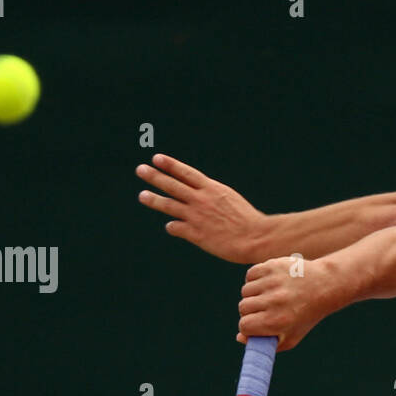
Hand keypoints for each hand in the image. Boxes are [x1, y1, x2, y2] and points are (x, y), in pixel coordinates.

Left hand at [136, 154, 269, 262]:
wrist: (255, 237)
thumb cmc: (247, 220)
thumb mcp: (230, 199)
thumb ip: (213, 196)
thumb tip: (200, 196)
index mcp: (211, 189)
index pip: (185, 173)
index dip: (170, 165)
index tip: (156, 158)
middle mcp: (201, 200)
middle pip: (172, 185)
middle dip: (155, 176)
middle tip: (140, 169)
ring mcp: (196, 216)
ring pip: (169, 205)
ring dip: (154, 200)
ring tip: (143, 195)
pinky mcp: (196, 234)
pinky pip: (176, 228)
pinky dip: (172, 226)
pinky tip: (170, 226)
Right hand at [238, 255, 338, 352]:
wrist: (324, 286)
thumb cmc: (305, 315)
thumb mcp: (291, 337)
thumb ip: (265, 343)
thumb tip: (239, 337)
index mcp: (277, 321)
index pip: (244, 325)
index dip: (249, 327)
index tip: (257, 324)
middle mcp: (274, 301)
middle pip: (243, 308)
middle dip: (251, 311)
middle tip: (266, 309)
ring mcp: (273, 282)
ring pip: (245, 291)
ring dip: (253, 294)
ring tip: (270, 296)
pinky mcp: (272, 266)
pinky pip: (250, 275)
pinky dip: (255, 279)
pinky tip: (269, 284)